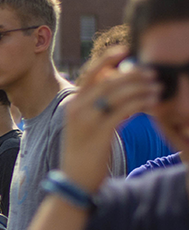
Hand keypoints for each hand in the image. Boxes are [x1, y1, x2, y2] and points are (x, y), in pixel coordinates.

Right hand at [63, 47, 160, 192]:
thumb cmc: (84, 152)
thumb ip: (98, 105)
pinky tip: (152, 102)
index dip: (108, 59)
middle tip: (152, 73)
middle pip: (107, 80)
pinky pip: (123, 111)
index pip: (90, 73)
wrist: (75, 180)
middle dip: (132, 74)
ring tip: (157, 87)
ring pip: (116, 93)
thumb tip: (119, 85)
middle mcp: (76, 108)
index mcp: (72, 103)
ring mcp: (86, 120)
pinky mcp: (99, 133)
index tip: (126, 50)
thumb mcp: (86, 125)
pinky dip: (140, 103)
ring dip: (140, 87)